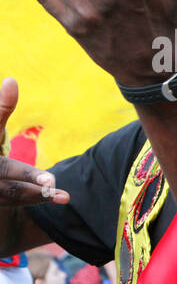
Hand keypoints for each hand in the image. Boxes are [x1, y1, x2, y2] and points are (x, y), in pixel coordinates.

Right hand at [0, 78, 67, 205]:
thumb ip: (2, 107)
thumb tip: (12, 80)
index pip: (7, 170)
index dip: (28, 175)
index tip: (51, 180)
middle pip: (10, 189)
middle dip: (35, 191)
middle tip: (63, 193)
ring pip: (12, 198)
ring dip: (38, 198)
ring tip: (64, 196)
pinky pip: (13, 203)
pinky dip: (32, 200)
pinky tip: (54, 197)